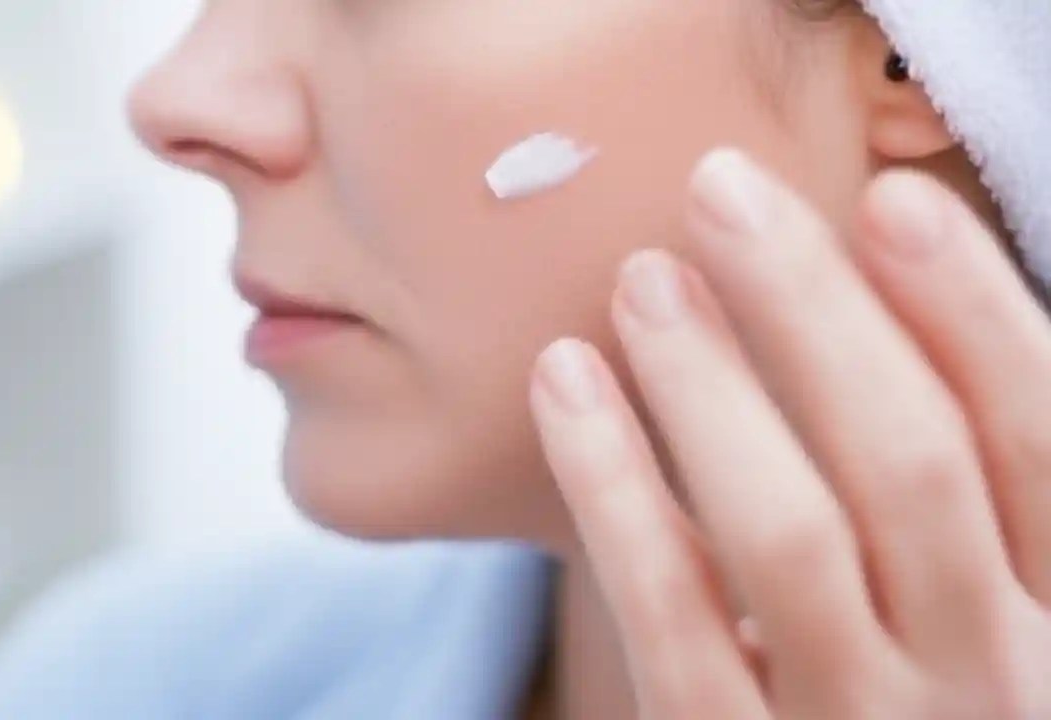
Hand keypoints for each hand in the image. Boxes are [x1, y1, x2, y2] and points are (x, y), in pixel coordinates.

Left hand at [528, 149, 1050, 718]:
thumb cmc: (917, 706)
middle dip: (816, 313)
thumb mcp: (979, 611)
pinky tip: (567, 382)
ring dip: (709, 385)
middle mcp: (990, 681)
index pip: (1039, 441)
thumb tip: (886, 310)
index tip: (883, 201)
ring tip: (643, 277)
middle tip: (723, 192)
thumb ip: (961, 502)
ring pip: (790, 534)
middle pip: (912, 463)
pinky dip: (615, 486)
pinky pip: (671, 617)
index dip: (971, 312)